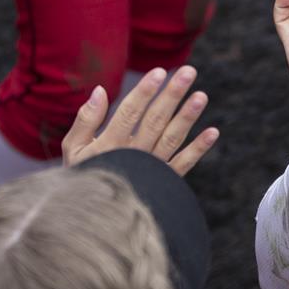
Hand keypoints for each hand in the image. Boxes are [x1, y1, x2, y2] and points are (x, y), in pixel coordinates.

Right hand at [60, 65, 217, 174]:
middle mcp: (134, 155)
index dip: (144, 92)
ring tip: (201, 96)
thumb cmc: (83, 175)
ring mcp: (151, 169)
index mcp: (109, 145)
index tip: (159, 72)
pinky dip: (199, 149)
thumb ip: (86, 119)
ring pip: (172, 139)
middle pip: (155, 121)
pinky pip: (184, 164)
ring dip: (187, 118)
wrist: (98, 216)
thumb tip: (98, 89)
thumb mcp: (75, 148)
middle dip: (172, 95)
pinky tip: (213, 132)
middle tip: (189, 72)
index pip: (129, 113)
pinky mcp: (165, 181)